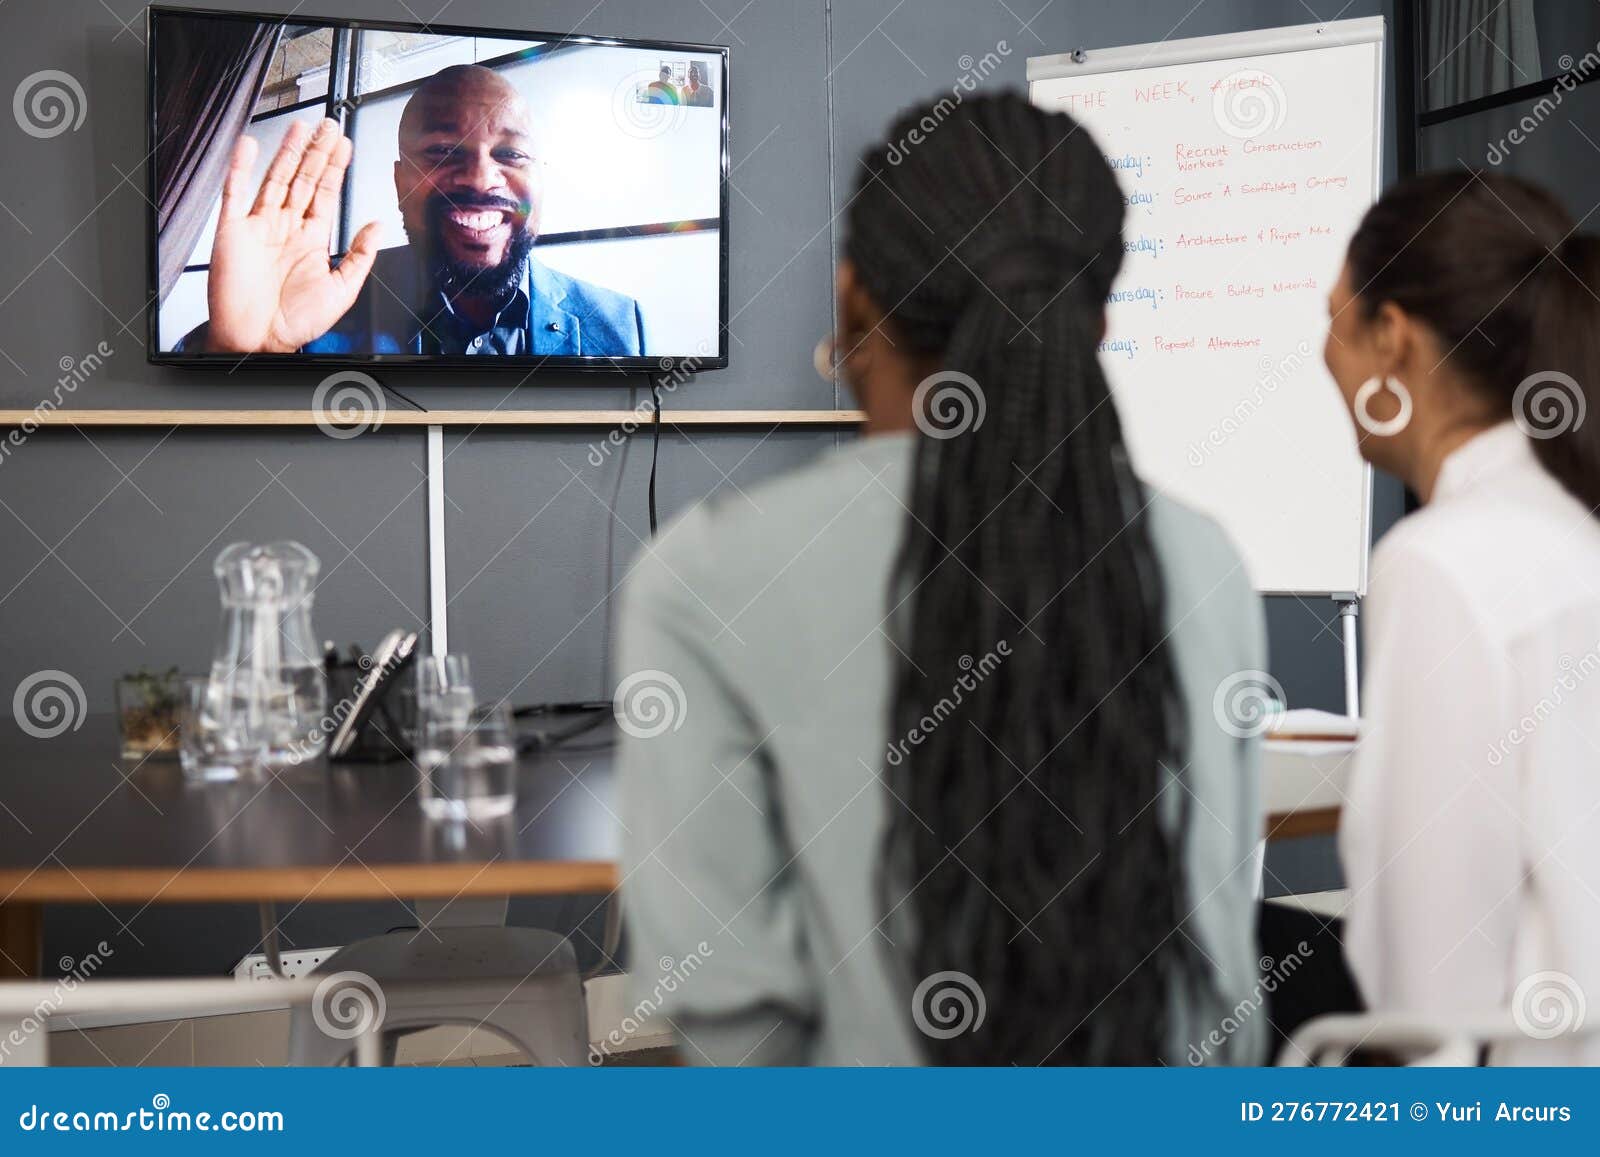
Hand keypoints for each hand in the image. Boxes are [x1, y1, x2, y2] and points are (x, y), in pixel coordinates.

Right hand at [204, 118, 382, 353]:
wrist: (259, 340)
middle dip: (317, 152)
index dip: (335, 168)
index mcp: (312, 240)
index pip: (326, 194)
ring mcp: (260, 226)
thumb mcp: (341, 290)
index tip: (345, 144)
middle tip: (329, 125)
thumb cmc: (296, 322)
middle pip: (304, 179)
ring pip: (276, 179)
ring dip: (289, 152)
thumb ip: (360, 256)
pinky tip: (250, 146)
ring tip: (303, 127)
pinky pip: (236, 192)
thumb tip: (377, 226)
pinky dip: (241, 168)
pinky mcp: (234, 230)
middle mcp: (287, 228)